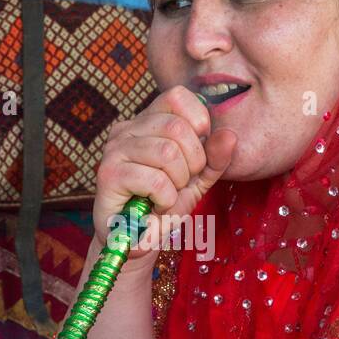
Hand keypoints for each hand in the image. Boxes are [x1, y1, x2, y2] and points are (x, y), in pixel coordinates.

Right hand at [93, 85, 237, 259]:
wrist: (136, 242)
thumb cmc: (162, 206)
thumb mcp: (197, 180)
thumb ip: (214, 158)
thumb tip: (229, 135)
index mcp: (146, 122)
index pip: (176, 96)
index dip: (198, 122)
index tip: (197, 153)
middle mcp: (126, 129)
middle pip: (177, 127)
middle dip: (193, 162)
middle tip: (181, 183)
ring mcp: (114, 150)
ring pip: (167, 152)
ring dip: (178, 183)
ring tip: (166, 196)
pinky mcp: (109, 174)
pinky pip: (155, 180)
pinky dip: (165, 199)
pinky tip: (155, 206)